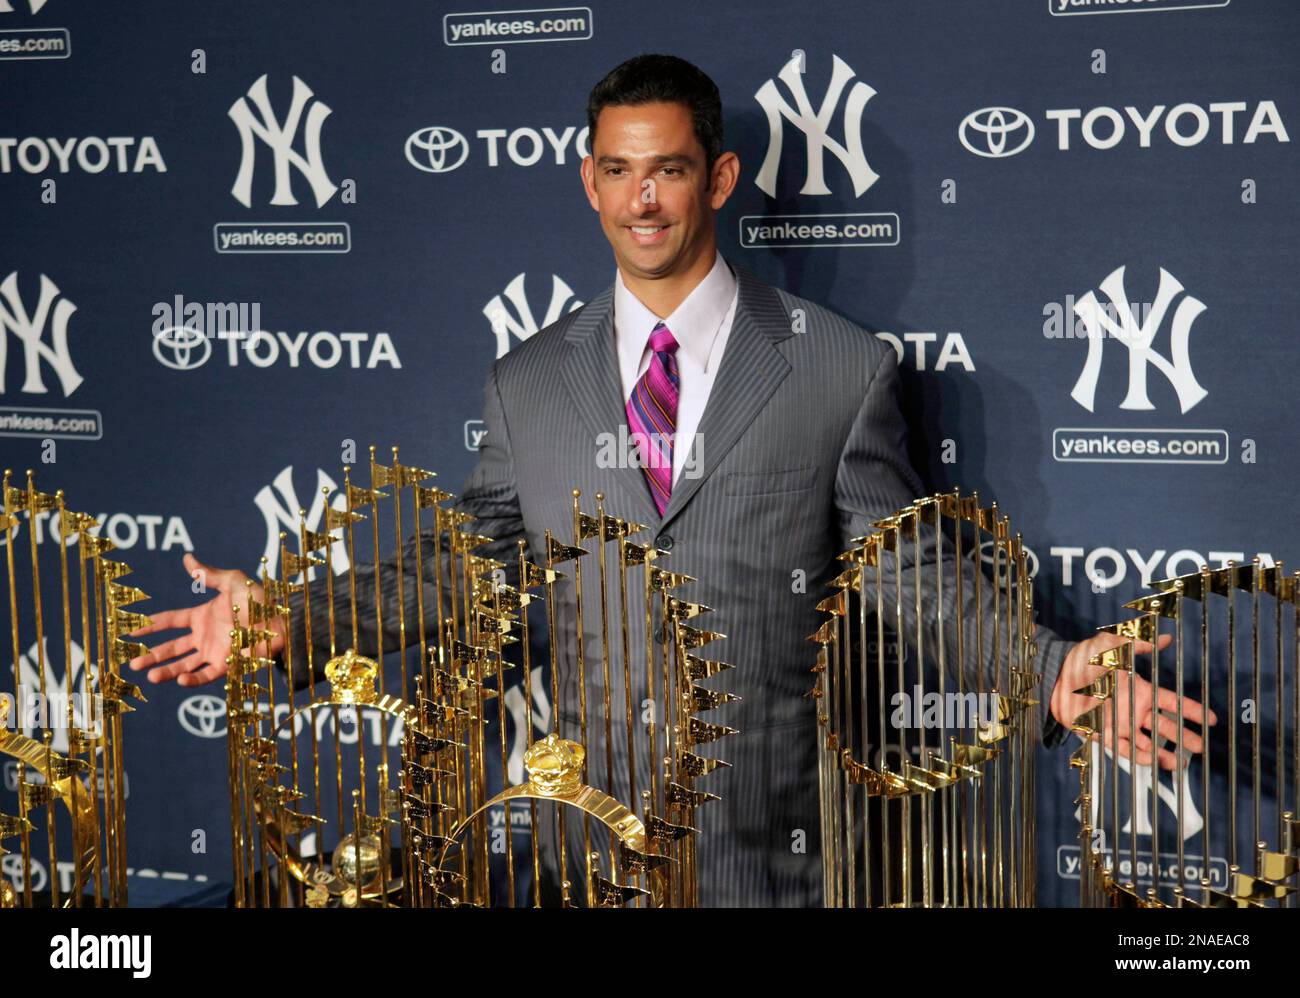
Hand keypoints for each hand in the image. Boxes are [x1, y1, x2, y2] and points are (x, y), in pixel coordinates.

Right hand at [127, 552, 284, 686]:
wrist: (282, 619)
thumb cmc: (260, 599)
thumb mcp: (233, 581)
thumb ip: (209, 574)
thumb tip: (187, 558)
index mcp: (202, 616)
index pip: (170, 621)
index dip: (150, 625)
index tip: (130, 630)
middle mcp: (205, 636)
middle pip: (172, 648)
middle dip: (151, 655)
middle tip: (132, 663)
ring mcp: (215, 652)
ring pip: (184, 665)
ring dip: (167, 671)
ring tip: (149, 675)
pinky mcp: (228, 665)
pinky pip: (207, 675)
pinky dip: (193, 680)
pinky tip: (180, 680)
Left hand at [1049, 631, 1217, 770]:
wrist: (1055, 673)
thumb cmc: (1083, 658)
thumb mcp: (1111, 646)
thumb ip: (1138, 643)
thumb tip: (1165, 638)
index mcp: (1140, 690)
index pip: (1173, 704)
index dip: (1193, 712)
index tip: (1212, 720)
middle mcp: (1133, 709)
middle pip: (1165, 727)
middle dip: (1185, 737)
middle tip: (1201, 747)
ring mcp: (1119, 723)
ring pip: (1147, 742)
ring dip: (1164, 753)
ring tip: (1181, 764)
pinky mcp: (1102, 733)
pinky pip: (1123, 749)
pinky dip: (1137, 756)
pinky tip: (1151, 761)